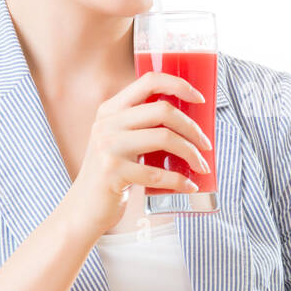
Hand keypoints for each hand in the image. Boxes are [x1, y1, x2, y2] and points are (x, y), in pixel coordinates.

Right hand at [63, 71, 213, 236]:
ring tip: (201, 166)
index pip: (149, 81)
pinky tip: (189, 185)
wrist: (83, 208)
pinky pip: (157, 173)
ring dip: (191, 153)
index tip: (200, 100)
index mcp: (111, 109)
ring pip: (164, 137)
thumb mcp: (120, 141)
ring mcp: (108, 146)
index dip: (179, 85)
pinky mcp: (112, 172)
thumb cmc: (113, 174)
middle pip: (163, 110)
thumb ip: (143, 126)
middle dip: (193, 128)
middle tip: (206, 145)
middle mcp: (107, 123)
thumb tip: (191, 123)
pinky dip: (179, 180)